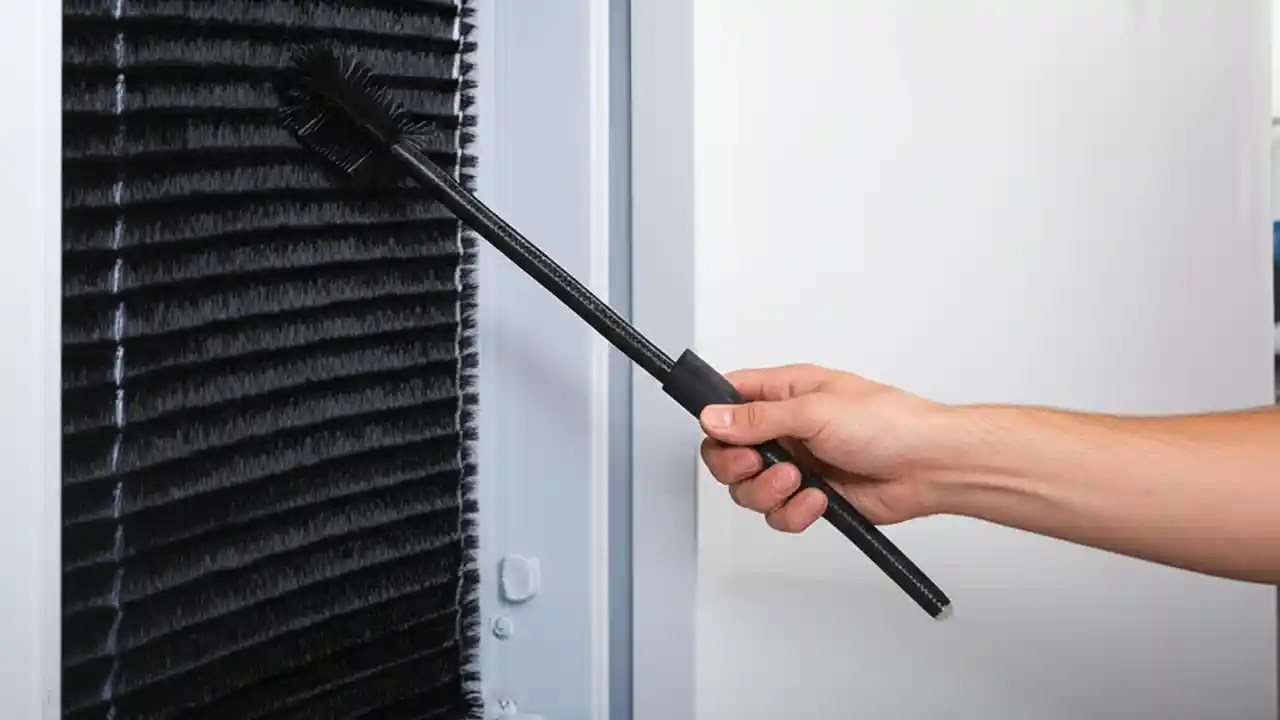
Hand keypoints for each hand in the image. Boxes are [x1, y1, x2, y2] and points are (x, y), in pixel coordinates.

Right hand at [699, 363, 950, 531]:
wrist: (930, 466)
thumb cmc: (889, 423)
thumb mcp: (816, 411)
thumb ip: (759, 418)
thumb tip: (714, 417)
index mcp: (786, 393)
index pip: (729, 399)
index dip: (715, 417)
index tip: (719, 434)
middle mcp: (786, 428)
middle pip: (727, 451)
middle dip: (735, 465)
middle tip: (757, 464)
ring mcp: (797, 464)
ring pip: (748, 488)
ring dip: (767, 491)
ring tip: (798, 481)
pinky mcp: (810, 496)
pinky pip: (778, 513)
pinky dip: (793, 512)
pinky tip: (819, 499)